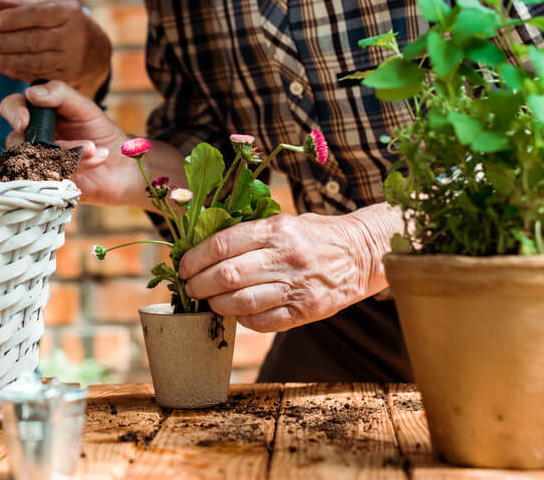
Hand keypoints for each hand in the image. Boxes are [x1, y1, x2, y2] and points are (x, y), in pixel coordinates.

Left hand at [0, 0, 111, 97]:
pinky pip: (36, 77)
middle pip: (32, 41)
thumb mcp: (51, 8)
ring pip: (33, 62)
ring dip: (4, 59)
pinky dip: (15, 72)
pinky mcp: (68, 80)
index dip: (11, 19)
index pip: (36, 15)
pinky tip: (0, 66)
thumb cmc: (66, 24)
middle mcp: (74, 37)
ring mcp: (72, 61)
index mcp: (69, 13)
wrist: (97, 53)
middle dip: (1, 42)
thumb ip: (21, 6)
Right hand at [0, 80, 186, 206]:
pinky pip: (49, 179)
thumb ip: (60, 94)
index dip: (13, 113)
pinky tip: (97, 160)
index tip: (24, 122)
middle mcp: (31, 139)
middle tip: (90, 145)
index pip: (11, 108)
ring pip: (36, 163)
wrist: (122, 165)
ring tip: (99, 152)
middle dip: (58, 145)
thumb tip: (31, 93)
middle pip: (19, 142)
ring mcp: (37, 163)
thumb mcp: (85, 108)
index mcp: (36, 115)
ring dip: (71, 157)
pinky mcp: (47, 185)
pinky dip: (76, 168)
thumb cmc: (101, 132)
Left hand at [178, 205, 398, 331]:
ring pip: (241, 302)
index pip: (222, 245)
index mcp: (275, 229)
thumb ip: (249, 233)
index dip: (195, 259)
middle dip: (199, 284)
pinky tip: (236, 312)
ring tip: (208, 301)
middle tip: (189, 287)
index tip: (183, 266)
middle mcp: (284, 257)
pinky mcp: (305, 311)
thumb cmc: (312, 236)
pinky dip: (242, 319)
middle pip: (226, 275)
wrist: (360, 255)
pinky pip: (262, 322)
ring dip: (216, 304)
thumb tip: (203, 246)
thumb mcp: (283, 222)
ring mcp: (295, 286)